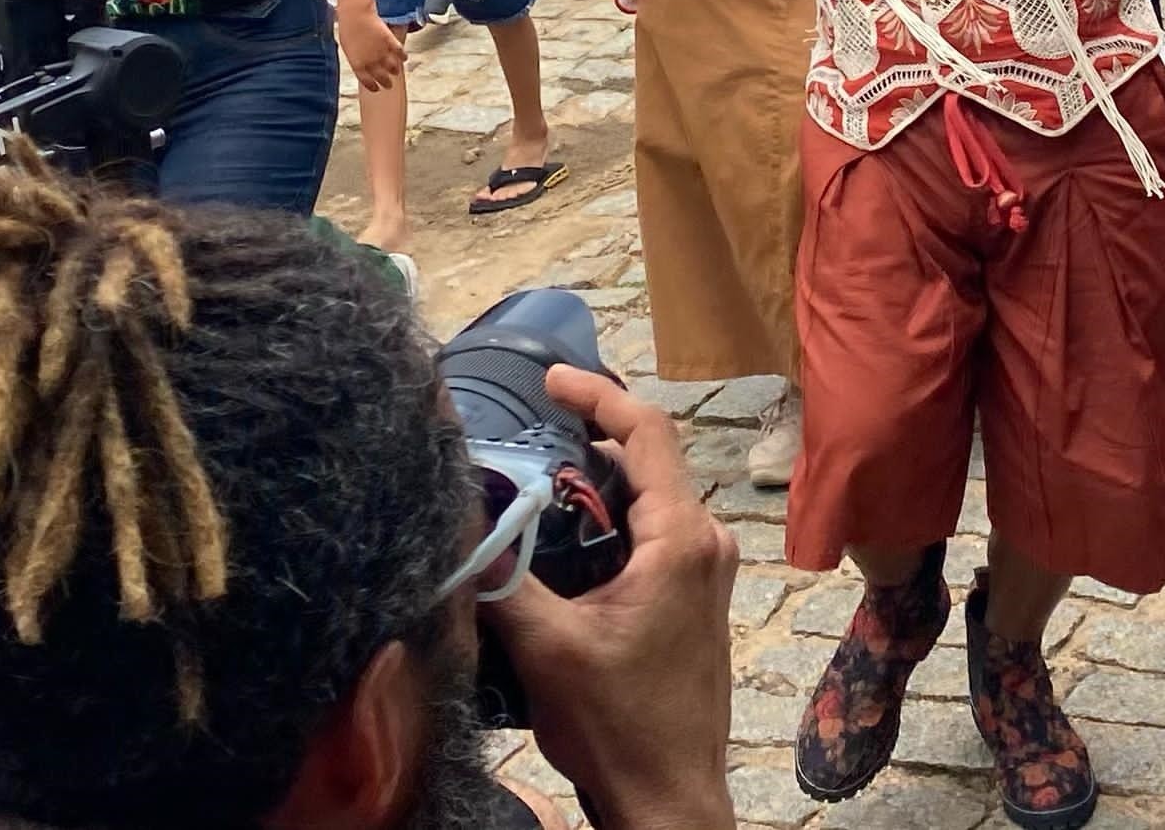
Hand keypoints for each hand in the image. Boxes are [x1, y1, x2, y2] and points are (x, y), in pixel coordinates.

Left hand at [340, 10, 406, 93]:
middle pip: (382, 78)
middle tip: (389, 84)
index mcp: (358, 65)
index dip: (373, 86)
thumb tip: (364, 66)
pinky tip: (404, 58)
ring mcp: (382, 52)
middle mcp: (371, 62)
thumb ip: (357, 60)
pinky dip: (403, 57)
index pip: (368, 82)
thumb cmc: (348, 29)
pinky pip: (400, 53)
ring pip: (394, 67)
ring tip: (396, 70)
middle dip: (387, 83)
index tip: (377, 89)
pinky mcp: (390, 42)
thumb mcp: (349, 49)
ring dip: (395, 70)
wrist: (355, 15)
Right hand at [484, 365, 737, 829]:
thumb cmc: (618, 726)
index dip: (595, 393)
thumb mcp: (546, 645)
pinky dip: (611, 516)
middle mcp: (706, 544)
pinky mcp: (695, 599)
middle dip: (587, 435)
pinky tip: (564, 534)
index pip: (646, 431)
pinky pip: (654, 530)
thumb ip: (501, 573)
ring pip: (650, 497)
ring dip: (596, 480)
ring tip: (533, 474)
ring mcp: (707, 573)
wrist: (668, 801)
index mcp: (680, 540)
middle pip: (648, 458)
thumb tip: (457, 513)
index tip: (547, 378)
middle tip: (526, 423)